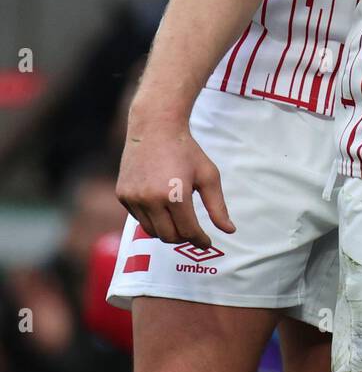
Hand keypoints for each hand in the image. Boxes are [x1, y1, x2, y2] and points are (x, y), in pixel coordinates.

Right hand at [117, 118, 234, 250]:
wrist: (155, 128)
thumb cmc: (186, 151)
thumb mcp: (208, 176)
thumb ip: (218, 206)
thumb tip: (230, 231)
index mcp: (175, 195)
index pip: (188, 231)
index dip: (200, 240)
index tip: (207, 242)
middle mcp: (150, 199)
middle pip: (168, 236)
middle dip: (183, 238)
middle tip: (193, 232)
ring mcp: (133, 198)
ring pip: (151, 230)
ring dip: (166, 231)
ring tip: (178, 221)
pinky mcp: (122, 195)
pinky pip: (138, 218)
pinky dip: (151, 218)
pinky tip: (161, 206)